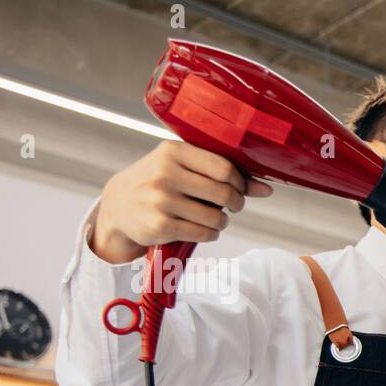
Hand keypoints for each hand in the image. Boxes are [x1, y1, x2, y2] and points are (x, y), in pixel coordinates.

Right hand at [91, 141, 273, 263]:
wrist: (118, 205)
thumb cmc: (159, 181)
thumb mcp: (183, 167)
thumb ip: (224, 174)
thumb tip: (267, 189)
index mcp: (173, 151)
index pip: (224, 168)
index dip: (240, 182)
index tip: (238, 187)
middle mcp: (165, 174)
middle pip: (224, 193)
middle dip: (235, 203)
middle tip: (230, 205)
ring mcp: (161, 201)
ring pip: (216, 217)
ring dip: (222, 221)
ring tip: (215, 218)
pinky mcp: (159, 226)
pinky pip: (203, 234)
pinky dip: (211, 234)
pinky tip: (203, 229)